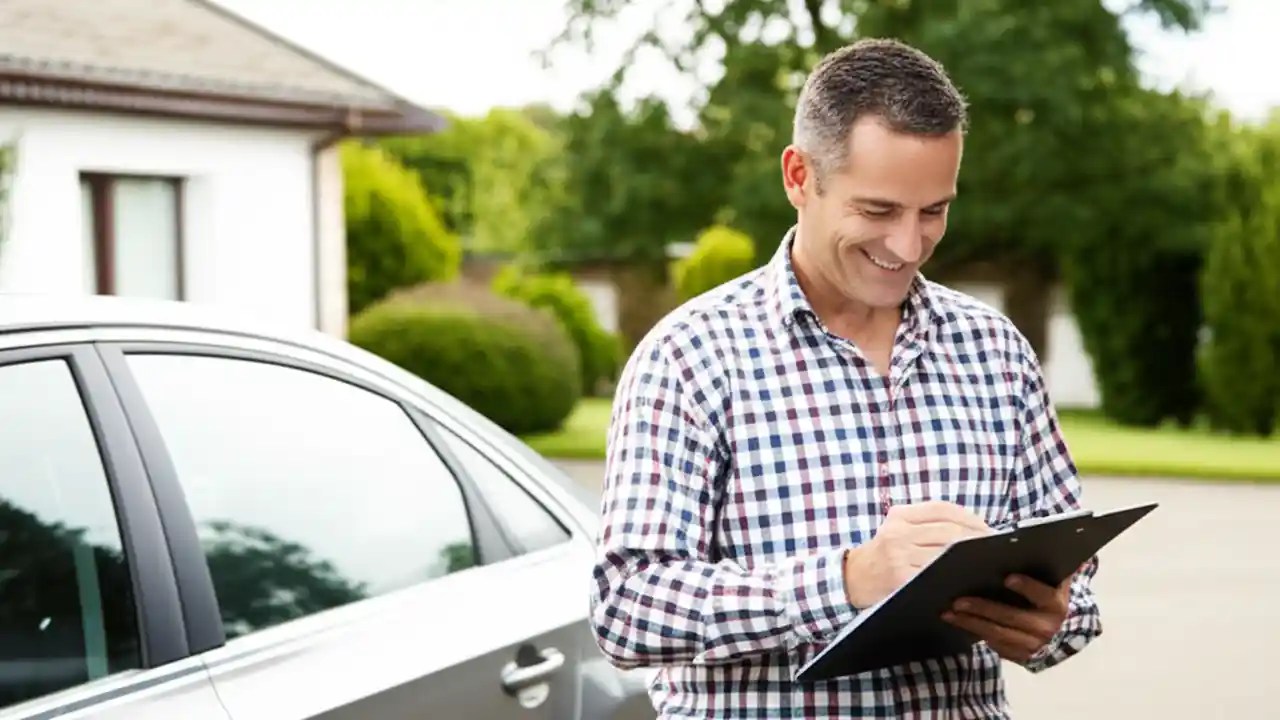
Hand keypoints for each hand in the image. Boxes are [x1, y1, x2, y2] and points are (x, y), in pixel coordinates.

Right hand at [844, 501, 990, 608]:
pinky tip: (966, 578)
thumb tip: (976, 529)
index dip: (970, 518)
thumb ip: (926, 524)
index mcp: (899, 515)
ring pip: (945, 552)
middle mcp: (897, 532)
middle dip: (978, 539)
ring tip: (987, 562)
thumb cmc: (884, 554)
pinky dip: (954, 575)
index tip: (990, 530)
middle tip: (997, 548)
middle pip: (949, 530)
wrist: (851, 578)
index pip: (942, 509)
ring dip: (971, 557)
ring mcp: (898, 555)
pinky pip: (935, 574)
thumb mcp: (897, 529)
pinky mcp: (900, 577)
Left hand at [941, 571, 1073, 663]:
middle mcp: (1047, 627)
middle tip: (958, 599)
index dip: (1027, 587)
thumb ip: (1043, 561)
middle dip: (983, 608)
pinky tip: (954, 621)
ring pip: (997, 633)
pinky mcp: (1018, 656)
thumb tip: (1030, 537)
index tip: (1007, 577)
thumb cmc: (1041, 592)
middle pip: (1012, 617)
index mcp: (1055, 603)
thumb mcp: (1047, 578)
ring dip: (970, 622)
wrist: (1051, 626)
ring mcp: (1033, 644)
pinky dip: (971, 632)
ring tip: (948, 610)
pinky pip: (992, 645)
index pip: (1042, 594)